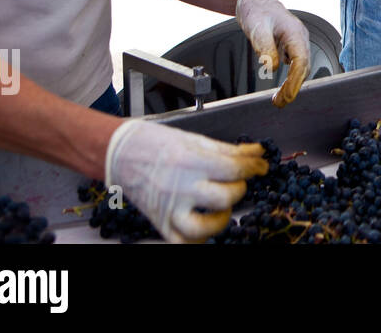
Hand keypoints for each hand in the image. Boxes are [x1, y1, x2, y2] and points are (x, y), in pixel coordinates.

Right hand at [105, 119, 268, 242]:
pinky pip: (182, 241)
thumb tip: (256, 153)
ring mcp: (169, 207)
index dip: (254, 167)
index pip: (234, 168)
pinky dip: (198, 238)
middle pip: (224, 198)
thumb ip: (228, 150)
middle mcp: (180, 186)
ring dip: (220, 220)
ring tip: (221, 207)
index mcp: (191, 161)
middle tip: (235, 183)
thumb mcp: (196, 140)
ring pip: (203, 228)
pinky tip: (205, 224)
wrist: (119, 153)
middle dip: (238, 190)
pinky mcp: (159, 221)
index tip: (261, 166)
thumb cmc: (155, 143)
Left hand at [235, 0, 310, 107]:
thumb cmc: (256, 10)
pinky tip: (282, 88)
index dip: (295, 81)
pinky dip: (290, 79)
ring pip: (301, 68)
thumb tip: (272, 68)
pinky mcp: (291, 47)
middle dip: (293, 88)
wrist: (255, 0)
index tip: (287, 96)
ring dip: (292, 85)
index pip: (301, 61)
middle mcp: (300, 38)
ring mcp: (297, 42)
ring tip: (279, 100)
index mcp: (295, 33)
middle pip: (303, 68)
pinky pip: (296, 66)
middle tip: (280, 103)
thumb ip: (265, 48)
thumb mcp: (257, 29)